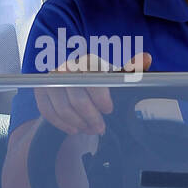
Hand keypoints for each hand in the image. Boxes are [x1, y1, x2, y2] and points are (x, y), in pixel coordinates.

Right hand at [35, 51, 151, 135]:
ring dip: (78, 123)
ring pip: (63, 109)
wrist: (72, 76)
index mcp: (87, 62)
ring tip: (89, 129)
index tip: (109, 109)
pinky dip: (61, 124)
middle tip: (100, 128)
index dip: (101, 98)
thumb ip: (131, 68)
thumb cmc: (98, 77)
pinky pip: (48, 112)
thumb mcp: (115, 72)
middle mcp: (65, 69)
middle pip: (77, 100)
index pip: (92, 81)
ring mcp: (50, 80)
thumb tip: (146, 58)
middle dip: (91, 118)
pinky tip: (74, 129)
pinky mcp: (40, 91)